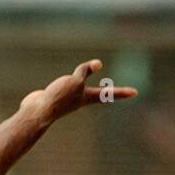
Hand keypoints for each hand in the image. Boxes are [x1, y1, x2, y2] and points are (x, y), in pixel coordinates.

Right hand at [20, 60, 137, 123]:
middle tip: (121, 92)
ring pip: (82, 88)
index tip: (136, 93)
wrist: (38, 111)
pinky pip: (67, 85)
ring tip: (94, 77)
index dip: (122, 92)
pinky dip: (69, 81)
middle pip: (99, 93)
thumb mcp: (75, 82)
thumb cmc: (58, 99)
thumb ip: (85, 71)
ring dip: (89, 84)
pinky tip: (65, 81)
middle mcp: (80, 99)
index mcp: (86, 98)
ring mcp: (68, 98)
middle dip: (110, 92)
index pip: (109, 94)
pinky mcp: (57, 96)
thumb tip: (99, 63)